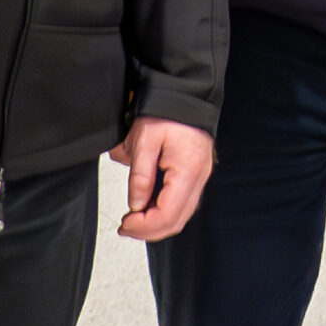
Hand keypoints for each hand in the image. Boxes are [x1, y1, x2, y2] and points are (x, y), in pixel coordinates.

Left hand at [109, 117, 215, 241]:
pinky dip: (164, 212)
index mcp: (188, 170)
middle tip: (125, 227)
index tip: (125, 223)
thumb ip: (140, 176)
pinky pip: (182, 203)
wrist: (185, 95)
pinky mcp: (196, 174)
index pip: (168, 214)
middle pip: (177, 220)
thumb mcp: (144, 140)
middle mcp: (199, 177)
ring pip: (181, 215)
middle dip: (149, 230)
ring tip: (134, 221)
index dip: (144, 226)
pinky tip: (147, 208)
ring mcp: (200, 177)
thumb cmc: (166, 111)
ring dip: (157, 223)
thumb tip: (136, 205)